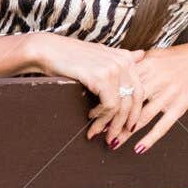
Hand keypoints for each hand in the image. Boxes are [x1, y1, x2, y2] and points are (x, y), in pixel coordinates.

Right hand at [28, 33, 150, 148]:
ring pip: (121, 106)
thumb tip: (141, 55)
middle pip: (133, 100)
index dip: (133, 112)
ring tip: (100, 134)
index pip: (139, 91)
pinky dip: (100, 117)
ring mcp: (114, 69)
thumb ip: (121, 57)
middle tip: (114, 137)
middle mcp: (123, 62)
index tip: (126, 127)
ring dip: (110, 125)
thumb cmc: (68, 55)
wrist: (47, 50)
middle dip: (125, 123)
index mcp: (125, 58)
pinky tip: (90, 118)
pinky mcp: (102, 77)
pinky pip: (109, 105)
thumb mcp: (99, 54)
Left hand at [82, 40, 187, 152]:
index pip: (118, 85)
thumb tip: (106, 73)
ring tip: (111, 142)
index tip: (90, 111)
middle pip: (126, 104)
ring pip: (142, 118)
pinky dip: (150, 138)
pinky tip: (138, 149)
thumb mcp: (150, 56)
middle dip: (109, 120)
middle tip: (94, 132)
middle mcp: (155, 81)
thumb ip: (130, 66)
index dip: (103, 99)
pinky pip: (163, 125)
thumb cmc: (172, 58)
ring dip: (125, 132)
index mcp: (144, 67)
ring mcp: (168, 95)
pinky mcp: (180, 106)